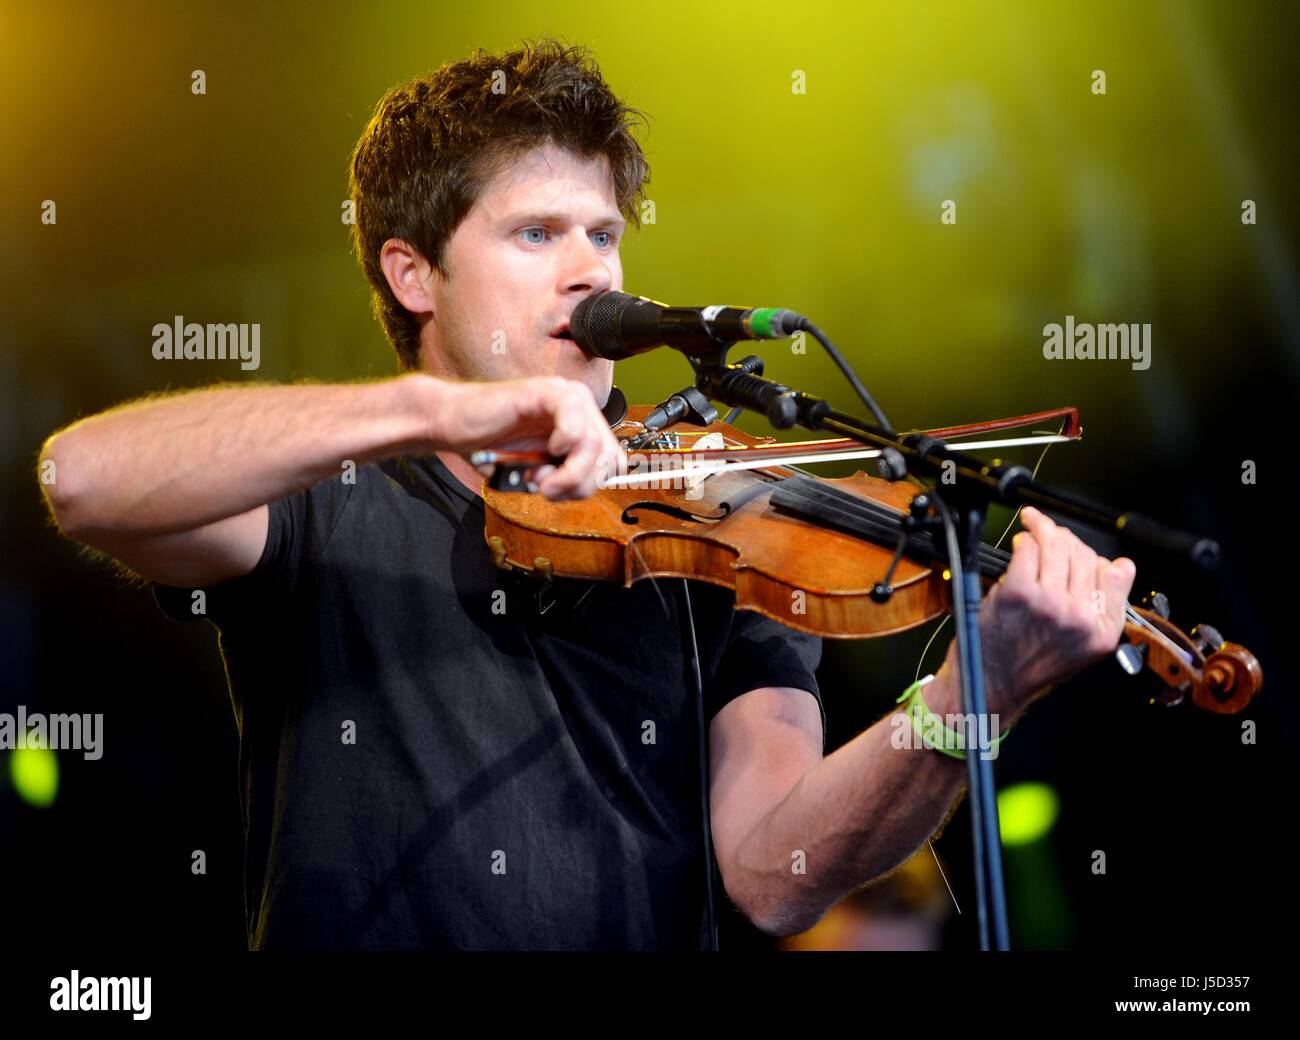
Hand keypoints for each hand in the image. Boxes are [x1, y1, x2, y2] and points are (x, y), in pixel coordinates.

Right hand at [425, 375, 620, 499]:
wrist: (453, 423)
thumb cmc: (490, 445)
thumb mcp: (537, 471)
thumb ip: (565, 477)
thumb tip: (583, 486)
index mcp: (580, 427)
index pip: (612, 461)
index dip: (591, 484)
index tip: (562, 493)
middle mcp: (578, 409)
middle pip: (607, 456)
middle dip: (579, 485)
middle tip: (547, 490)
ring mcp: (564, 397)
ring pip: (593, 443)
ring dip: (568, 473)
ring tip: (538, 477)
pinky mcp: (545, 391)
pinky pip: (574, 416)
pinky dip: (564, 441)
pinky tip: (546, 448)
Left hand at [940, 506, 1136, 718]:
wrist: (993, 683)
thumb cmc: (1030, 661)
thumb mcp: (1083, 646)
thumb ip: (1102, 607)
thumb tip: (1119, 565)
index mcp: (1103, 632)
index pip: (1116, 572)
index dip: (1097, 555)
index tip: (1081, 550)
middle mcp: (1081, 617)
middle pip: (1085, 554)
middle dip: (1066, 539)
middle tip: (1050, 535)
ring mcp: (1051, 603)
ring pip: (1056, 546)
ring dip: (1043, 530)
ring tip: (1034, 528)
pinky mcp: (1020, 593)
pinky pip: (1028, 549)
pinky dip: (1024, 540)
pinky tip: (1020, 543)